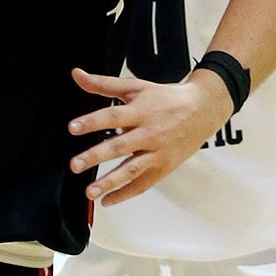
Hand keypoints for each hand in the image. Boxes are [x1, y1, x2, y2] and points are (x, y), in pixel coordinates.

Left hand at [67, 68, 231, 204]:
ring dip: (109, 183)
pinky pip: (143, 184)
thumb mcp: (135, 86)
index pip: (112, 116)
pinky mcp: (164, 168)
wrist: (202, 110)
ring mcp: (157, 153)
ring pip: (131, 170)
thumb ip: (104, 84)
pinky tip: (107, 200)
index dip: (92, 121)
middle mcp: (149, 133)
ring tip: (89, 192)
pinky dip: (125, 194)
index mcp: (141, 111)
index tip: (72, 128)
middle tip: (74, 165)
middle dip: (96, 156)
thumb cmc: (165, 98)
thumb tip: (76, 75)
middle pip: (120, 146)